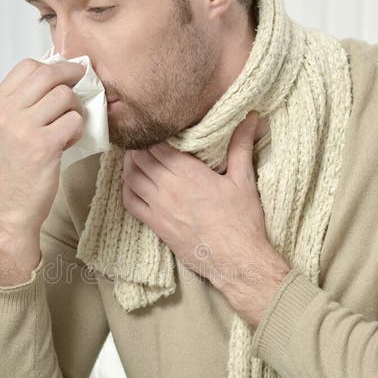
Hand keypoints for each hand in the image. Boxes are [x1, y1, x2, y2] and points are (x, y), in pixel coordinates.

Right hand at [0, 57, 85, 240]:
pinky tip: (68, 142)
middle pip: (48, 74)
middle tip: (84, 82)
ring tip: (68, 127)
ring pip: (64, 96)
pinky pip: (73, 121)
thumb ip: (23, 104)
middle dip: (71, 75)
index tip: (66, 75)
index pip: (27, 66)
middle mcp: (6, 113)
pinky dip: (77, 130)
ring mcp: (23, 128)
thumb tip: (57, 77)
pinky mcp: (43, 145)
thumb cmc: (13, 170)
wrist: (10, 207)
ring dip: (75, 109)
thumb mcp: (5, 130)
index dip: (53, 66)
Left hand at [122, 112, 291, 325]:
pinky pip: (130, 203)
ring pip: (131, 178)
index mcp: (188, 172)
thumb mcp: (244, 180)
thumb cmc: (242, 221)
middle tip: (145, 140)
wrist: (236, 260)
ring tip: (136, 157)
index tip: (158, 129)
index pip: (157, 144)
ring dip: (130, 165)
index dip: (153, 134)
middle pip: (140, 158)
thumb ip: (241, 146)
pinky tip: (132, 183)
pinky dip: (126, 189)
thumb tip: (250, 118)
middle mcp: (168, 188)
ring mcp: (158, 208)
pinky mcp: (156, 225)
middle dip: (140, 146)